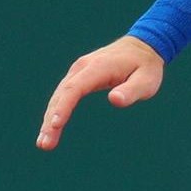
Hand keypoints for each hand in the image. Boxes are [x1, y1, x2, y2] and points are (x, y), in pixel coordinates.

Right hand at [36, 36, 164, 149]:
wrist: (141, 47)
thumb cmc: (146, 67)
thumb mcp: (147, 81)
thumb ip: (131, 91)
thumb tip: (114, 100)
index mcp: (98, 68)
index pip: (75, 88)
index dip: (64, 106)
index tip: (55, 124)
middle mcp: (82, 67)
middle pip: (62, 94)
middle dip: (51, 120)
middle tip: (45, 144)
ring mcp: (78, 71)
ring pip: (59, 96)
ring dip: (49, 119)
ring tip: (44, 143)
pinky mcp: (78, 76)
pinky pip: (63, 95)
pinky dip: (55, 112)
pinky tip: (51, 128)